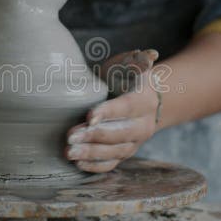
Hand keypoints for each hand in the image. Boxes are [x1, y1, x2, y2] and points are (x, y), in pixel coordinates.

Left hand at [65, 49, 160, 172]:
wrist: (144, 101)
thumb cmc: (128, 78)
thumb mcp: (132, 65)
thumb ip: (139, 59)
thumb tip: (151, 53)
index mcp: (144, 100)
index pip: (126, 107)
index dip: (108, 112)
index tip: (89, 116)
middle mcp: (143, 124)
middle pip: (120, 133)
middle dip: (94, 136)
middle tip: (70, 135)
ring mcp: (134, 142)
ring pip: (115, 151)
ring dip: (91, 153)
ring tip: (69, 152)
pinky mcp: (125, 153)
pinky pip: (112, 164)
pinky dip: (96, 167)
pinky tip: (78, 164)